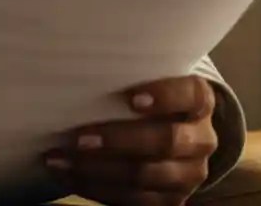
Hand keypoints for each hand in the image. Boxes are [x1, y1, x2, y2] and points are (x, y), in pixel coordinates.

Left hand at [45, 76, 219, 205]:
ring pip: (144, 176)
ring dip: (96, 169)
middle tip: (78, 138)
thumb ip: (124, 79)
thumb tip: (74, 67)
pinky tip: (68, 175)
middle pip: (166, 141)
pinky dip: (94, 187)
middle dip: (118, 140)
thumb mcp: (144, 83)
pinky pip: (133, 199)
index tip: (132, 98)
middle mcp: (201, 140)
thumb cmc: (141, 100)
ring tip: (59, 159)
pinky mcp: (170, 200)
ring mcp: (188, 175)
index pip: (192, 95)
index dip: (166, 96)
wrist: (164, 137)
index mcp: (199, 102)